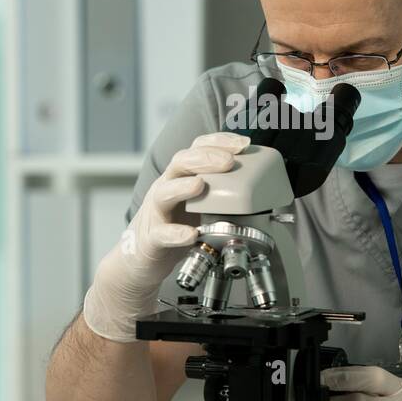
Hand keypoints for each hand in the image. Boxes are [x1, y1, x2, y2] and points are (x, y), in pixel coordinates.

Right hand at [82, 132, 250, 342]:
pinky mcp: (151, 239)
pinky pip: (162, 234)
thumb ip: (221, 192)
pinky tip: (190, 234)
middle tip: (228, 161)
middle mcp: (166, 188)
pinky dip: (176, 234)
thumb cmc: (173, 226)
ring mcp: (156, 212)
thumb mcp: (198, 203)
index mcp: (181, 177)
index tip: (242, 143)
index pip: (197, 148)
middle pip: (180, 162)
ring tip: (200, 186)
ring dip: (183, 187)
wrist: (141, 259)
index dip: (218, 141)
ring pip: (164, 192)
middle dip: (205, 158)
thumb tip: (260, 186)